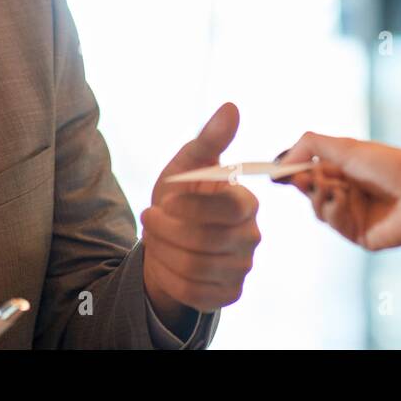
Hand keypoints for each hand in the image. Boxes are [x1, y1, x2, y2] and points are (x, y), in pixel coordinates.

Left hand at [141, 103, 260, 329]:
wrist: (166, 240)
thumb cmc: (181, 196)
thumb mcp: (186, 165)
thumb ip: (209, 138)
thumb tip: (231, 107)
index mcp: (247, 202)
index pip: (230, 208)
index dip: (191, 206)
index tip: (165, 200)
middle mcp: (251, 236)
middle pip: (207, 241)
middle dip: (166, 230)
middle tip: (149, 218)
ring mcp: (242, 268)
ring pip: (196, 268)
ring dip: (162, 251)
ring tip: (153, 237)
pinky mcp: (227, 294)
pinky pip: (193, 292)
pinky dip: (167, 276)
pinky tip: (162, 261)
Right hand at [277, 132, 400, 250]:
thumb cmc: (389, 166)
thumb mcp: (347, 147)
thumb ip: (312, 145)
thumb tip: (283, 158)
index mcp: (347, 170)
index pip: (311, 171)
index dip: (294, 170)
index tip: (278, 170)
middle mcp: (348, 192)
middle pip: (311, 191)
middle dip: (304, 183)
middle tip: (300, 177)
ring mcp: (353, 215)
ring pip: (319, 209)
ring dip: (321, 195)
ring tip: (335, 185)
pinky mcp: (358, 234)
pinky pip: (334, 223)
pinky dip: (334, 209)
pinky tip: (345, 199)